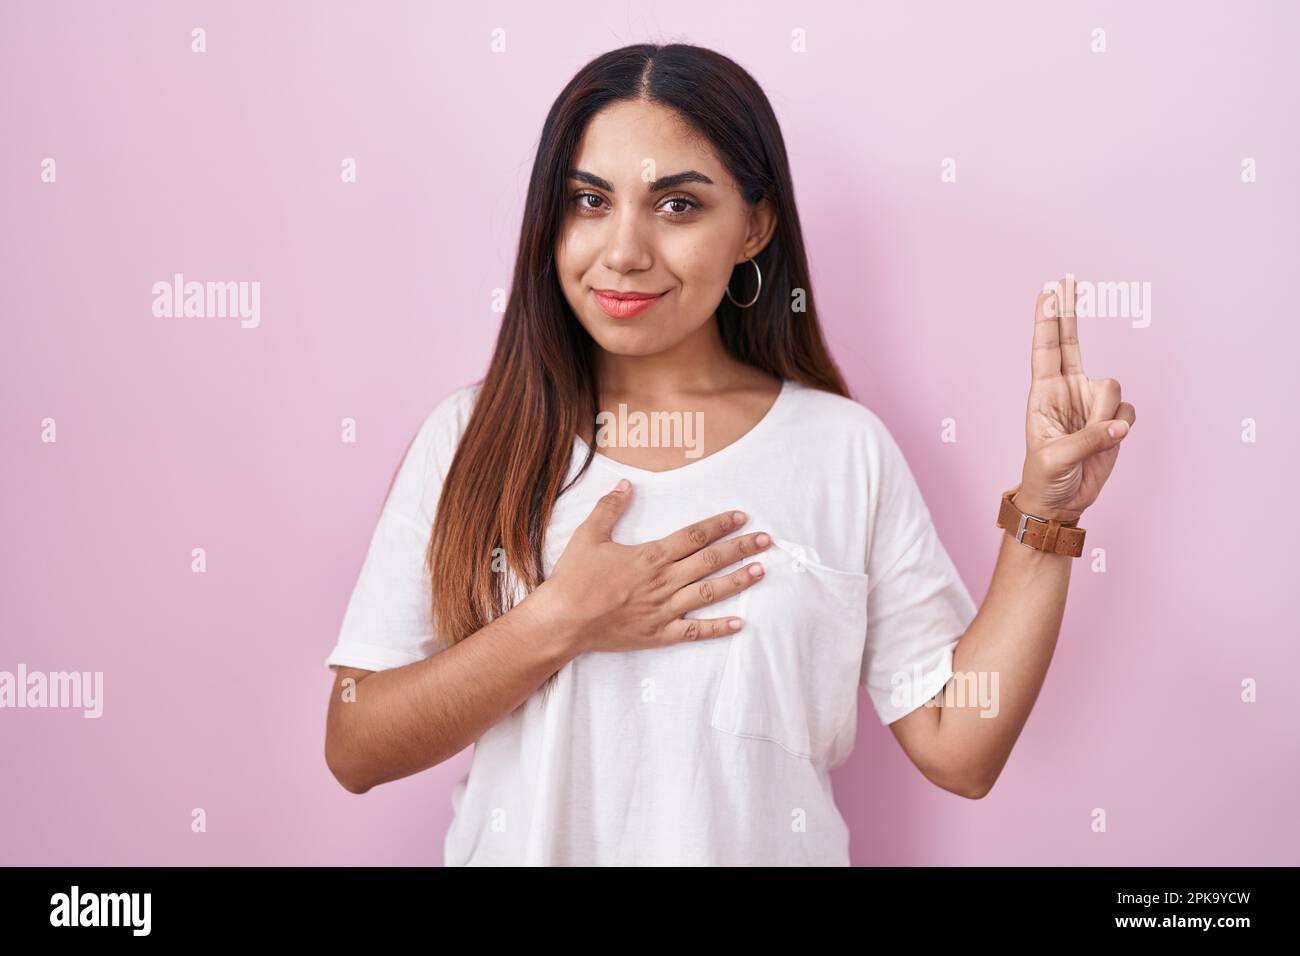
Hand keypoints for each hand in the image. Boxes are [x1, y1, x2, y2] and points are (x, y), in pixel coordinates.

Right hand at [540, 480, 771, 653]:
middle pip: (710, 560)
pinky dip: (718, 628)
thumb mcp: (589, 535)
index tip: (741, 517)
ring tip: (760, 571)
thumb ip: (609, 508)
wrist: (563, 621)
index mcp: (651, 556)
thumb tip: (625, 484)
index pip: (693, 536)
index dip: (719, 525)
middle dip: (740, 548)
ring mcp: (664, 609)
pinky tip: (739, 622)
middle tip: (766, 540)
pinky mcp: (659, 634)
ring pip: (709, 592)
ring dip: (737, 581)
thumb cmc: (574, 578)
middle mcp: (664, 581)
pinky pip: (694, 631)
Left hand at [1017, 274, 1136, 521]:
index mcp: (1043, 394)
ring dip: (1106, 416)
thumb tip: (1119, 425)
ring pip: (1113, 387)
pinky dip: (1121, 427)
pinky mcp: (1112, 418)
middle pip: (1072, 341)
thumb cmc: (1044, 478)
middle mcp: (1067, 390)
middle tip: (1068, 278)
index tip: (1048, 291)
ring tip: (1090, 439)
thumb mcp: (1056, 459)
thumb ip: (1088, 439)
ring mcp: (1091, 402)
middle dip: (1069, 309)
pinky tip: (1108, 440)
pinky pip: (1128, 410)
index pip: (1045, 348)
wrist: (1062, 501)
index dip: (1048, 319)